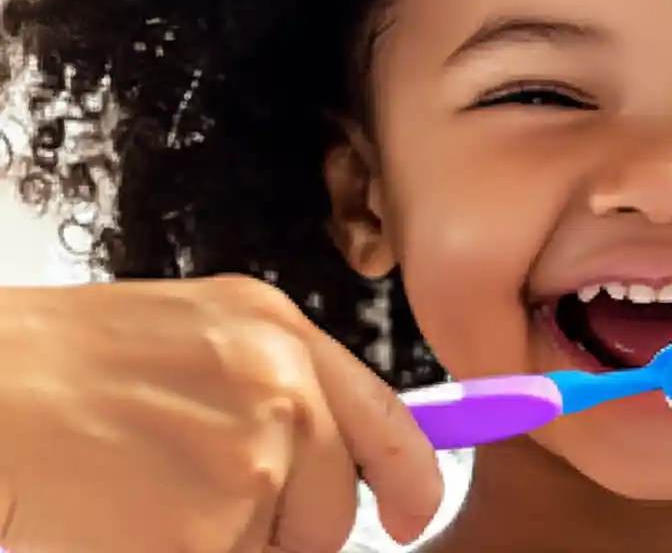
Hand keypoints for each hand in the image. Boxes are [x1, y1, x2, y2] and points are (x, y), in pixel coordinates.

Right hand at [0, 275, 441, 552]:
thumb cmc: (61, 367)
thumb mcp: (194, 337)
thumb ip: (276, 387)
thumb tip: (332, 458)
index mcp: (278, 335)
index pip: (387, 420)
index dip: (412, 478)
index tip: (413, 511)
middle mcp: (280, 392)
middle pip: (336, 511)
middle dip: (285, 528)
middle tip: (195, 502)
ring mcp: (246, 465)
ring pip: (274, 551)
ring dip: (221, 545)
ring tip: (140, 497)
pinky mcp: (203, 535)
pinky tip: (120, 524)